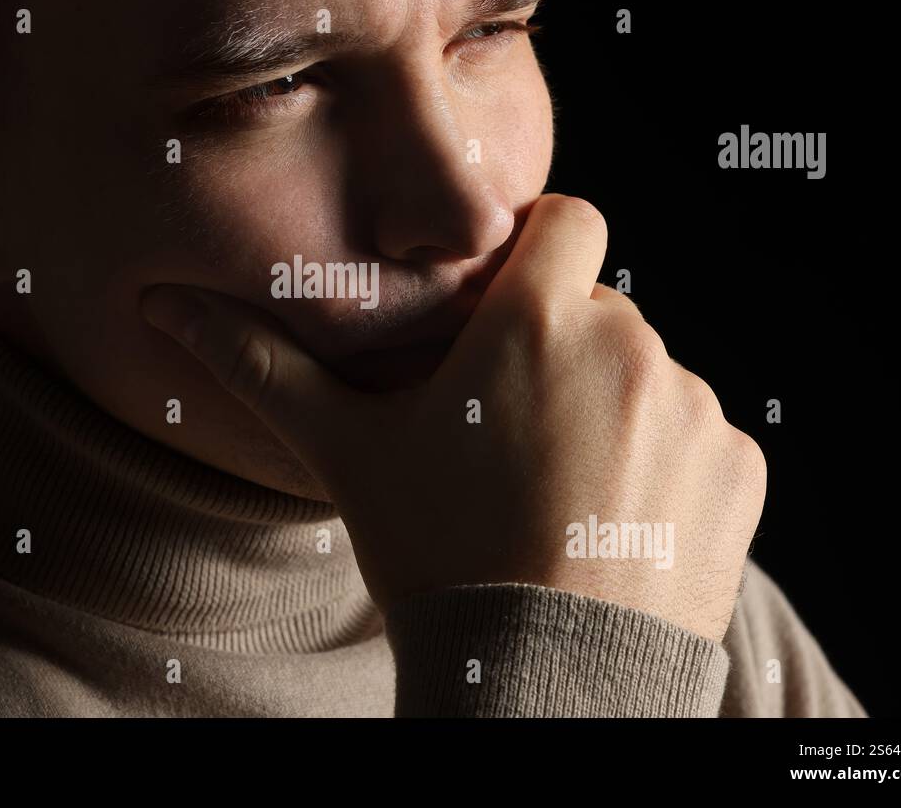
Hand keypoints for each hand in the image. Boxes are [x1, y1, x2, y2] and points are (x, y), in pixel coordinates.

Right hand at [139, 193, 765, 640]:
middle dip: (561, 349)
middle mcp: (629, 347)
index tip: (508, 307)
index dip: (538, 251)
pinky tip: (613, 521)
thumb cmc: (438, 554)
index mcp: (536, 322)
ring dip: (612, 409)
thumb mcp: (347, 452)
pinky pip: (701, 436)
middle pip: (599, 310)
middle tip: (510, 428)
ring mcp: (692, 409)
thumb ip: (262, 366)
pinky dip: (667, 465)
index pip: (568, 218)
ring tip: (559, 488)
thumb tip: (164, 305)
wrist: (542, 683)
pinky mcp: (736, 468)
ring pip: (650, 375)